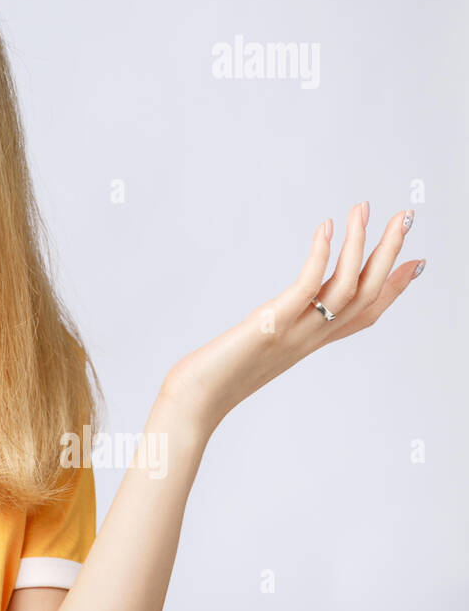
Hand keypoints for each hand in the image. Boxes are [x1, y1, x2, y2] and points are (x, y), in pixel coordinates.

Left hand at [160, 202, 422, 435]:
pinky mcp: (272, 324)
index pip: (363, 314)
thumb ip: (273, 330)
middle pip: (365, 295)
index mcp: (310, 343)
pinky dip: (320, 257)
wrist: (194, 402)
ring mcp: (295, 332)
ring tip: (364, 208)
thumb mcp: (254, 349)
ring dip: (360, 245)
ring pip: (346, 287)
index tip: (416, 261)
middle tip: (407, 217)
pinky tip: (326, 227)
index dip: (393, 289)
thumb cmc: (214, 379)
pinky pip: (307, 288)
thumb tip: (274, 316)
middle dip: (389, 255)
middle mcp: (310, 339)